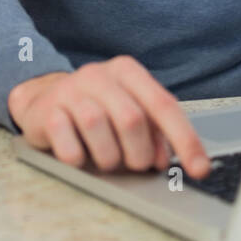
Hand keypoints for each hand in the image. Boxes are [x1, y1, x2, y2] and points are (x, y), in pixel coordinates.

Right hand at [8, 56, 210, 176]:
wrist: (41, 102)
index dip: (185, 139)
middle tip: (135, 166)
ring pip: (97, 126)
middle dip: (139, 154)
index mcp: (126, 71)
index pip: (163, 104)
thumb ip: (153, 131)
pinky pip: (68, 145)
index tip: (199, 169)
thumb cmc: (95, 109)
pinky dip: (79, 160)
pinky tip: (80, 156)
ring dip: (108, 158)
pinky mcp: (46, 111)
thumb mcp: (127, 111)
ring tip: (106, 161)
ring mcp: (69, 91)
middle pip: (131, 119)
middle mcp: (97, 75)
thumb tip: (164, 160)